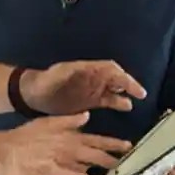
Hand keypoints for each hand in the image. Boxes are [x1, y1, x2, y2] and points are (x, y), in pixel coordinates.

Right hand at [0, 112, 131, 174]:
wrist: (4, 152)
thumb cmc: (24, 137)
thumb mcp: (47, 122)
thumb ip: (68, 120)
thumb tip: (87, 115)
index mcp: (70, 135)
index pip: (97, 139)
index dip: (113, 143)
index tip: (129, 146)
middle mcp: (71, 148)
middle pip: (99, 154)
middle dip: (116, 158)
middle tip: (133, 163)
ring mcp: (65, 162)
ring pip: (92, 166)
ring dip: (107, 170)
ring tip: (122, 174)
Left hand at [20, 60, 146, 115]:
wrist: (33, 95)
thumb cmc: (45, 82)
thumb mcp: (56, 74)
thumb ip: (70, 71)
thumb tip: (85, 68)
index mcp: (87, 69)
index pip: (109, 69)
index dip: (121, 75)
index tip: (130, 83)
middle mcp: (93, 77)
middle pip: (116, 78)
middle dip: (129, 84)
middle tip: (140, 94)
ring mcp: (93, 88)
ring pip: (115, 89)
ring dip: (125, 93)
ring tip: (134, 101)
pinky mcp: (91, 100)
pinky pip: (108, 100)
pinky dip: (118, 102)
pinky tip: (126, 107)